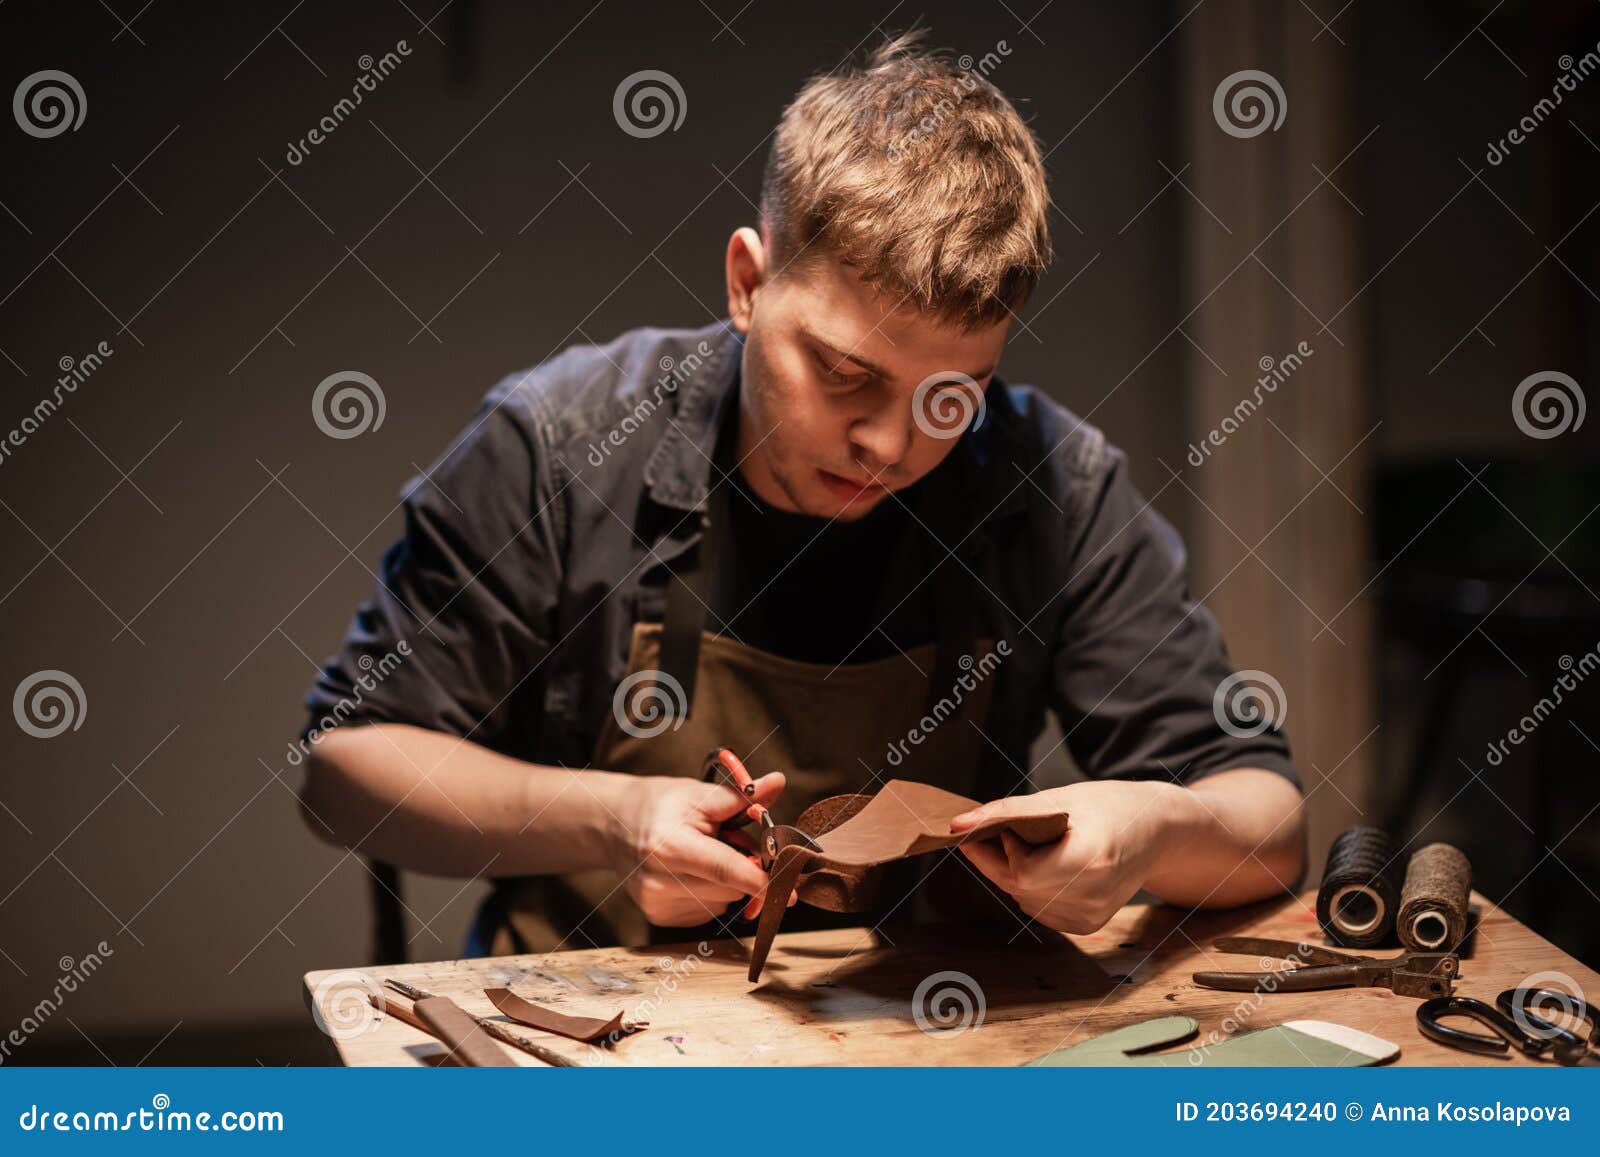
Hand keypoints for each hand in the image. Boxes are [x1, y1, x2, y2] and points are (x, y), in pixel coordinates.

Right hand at [602, 771, 791, 925]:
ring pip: (723, 901)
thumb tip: (777, 782)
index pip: (725, 869)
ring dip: (726, 880)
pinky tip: (692, 872)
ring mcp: (657, 904)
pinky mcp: (659, 917)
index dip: (760, 881)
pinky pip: (708, 909)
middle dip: (743, 866)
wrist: (614, 826)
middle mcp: (659, 882)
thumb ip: (741, 796)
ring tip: (704, 853)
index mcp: (669, 846)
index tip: (788, 892)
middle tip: (728, 840)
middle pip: (730, 887)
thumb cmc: (661, 805)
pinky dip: (711, 892)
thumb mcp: (699, 793)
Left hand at [949, 780, 1196, 934]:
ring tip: (1036, 845)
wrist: (1156, 830)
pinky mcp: (1087, 926)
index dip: (1001, 850)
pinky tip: (1049, 865)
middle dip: (1001, 860)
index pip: (1022, 871)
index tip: (997, 827)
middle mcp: (1094, 896)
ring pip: (1024, 900)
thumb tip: (959, 825)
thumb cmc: (1111, 807)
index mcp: (1092, 862)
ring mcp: (1092, 917)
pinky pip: (1039, 909)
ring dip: (1016, 874)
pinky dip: (1033, 888)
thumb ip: (1007, 813)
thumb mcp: (1058, 799)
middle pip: (1019, 887)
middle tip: (1001, 832)